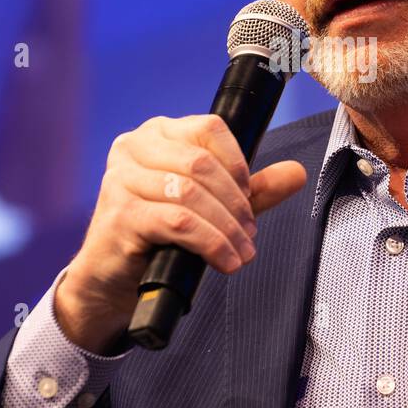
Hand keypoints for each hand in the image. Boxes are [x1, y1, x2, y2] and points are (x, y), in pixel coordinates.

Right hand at [55, 114, 306, 353]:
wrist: (111, 280)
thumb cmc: (158, 236)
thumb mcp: (211, 207)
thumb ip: (252, 189)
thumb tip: (297, 173)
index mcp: (157, 134)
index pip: (210, 127)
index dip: (238, 162)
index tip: (249, 195)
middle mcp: (133, 147)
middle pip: (202, 162)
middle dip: (235, 202)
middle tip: (249, 232)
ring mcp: (121, 178)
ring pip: (190, 193)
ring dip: (226, 228)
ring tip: (241, 252)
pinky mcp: (119, 213)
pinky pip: (177, 222)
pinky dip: (209, 243)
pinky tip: (224, 260)